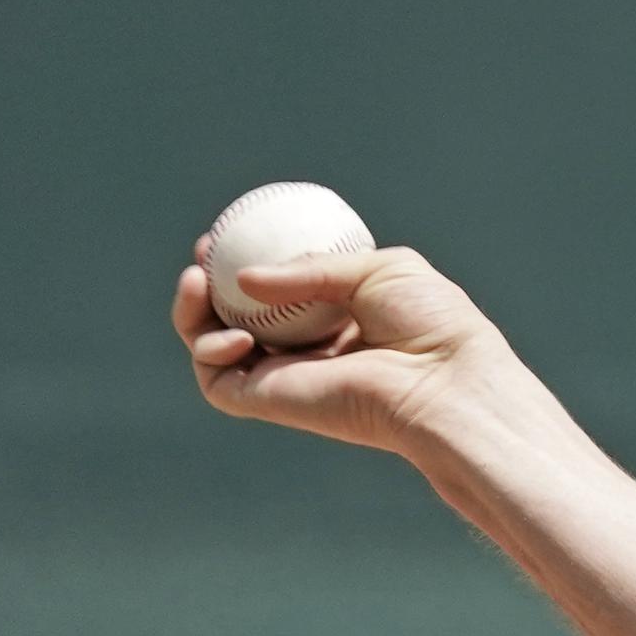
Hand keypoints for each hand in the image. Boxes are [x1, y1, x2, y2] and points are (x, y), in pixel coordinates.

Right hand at [172, 235, 519, 457]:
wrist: (445, 380)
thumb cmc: (431, 324)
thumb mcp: (376, 268)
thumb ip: (310, 268)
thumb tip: (245, 277)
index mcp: (335, 318)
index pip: (274, 290)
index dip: (240, 261)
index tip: (223, 232)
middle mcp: (307, 349)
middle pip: (234, 316)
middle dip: (204, 286)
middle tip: (200, 256)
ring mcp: (286, 377)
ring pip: (213, 348)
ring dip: (190, 314)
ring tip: (196, 282)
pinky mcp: (273, 403)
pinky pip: (217, 382)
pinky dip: (208, 351)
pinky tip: (234, 333)